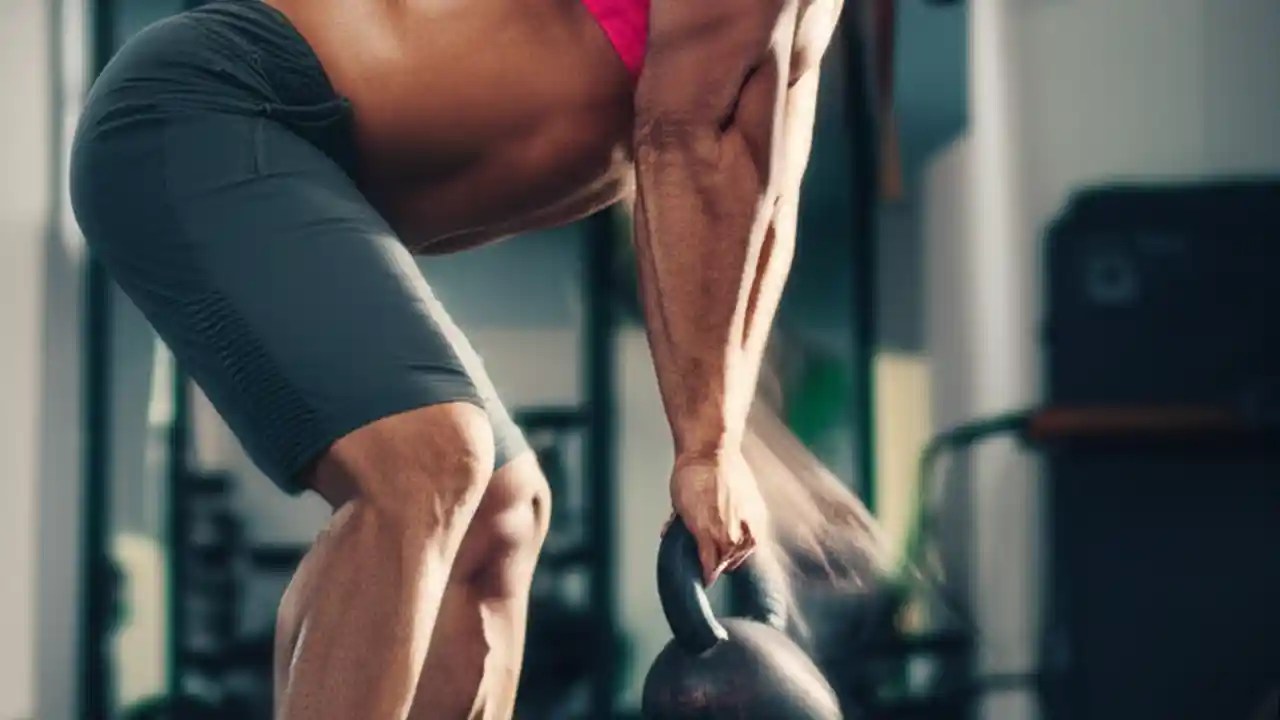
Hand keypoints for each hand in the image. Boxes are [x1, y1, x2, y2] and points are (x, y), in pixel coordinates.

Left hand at [667, 451, 767, 586]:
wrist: (712, 449)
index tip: (699, 572)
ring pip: (742, 552)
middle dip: (716, 560)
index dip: (702, 572)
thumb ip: (687, 537)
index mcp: (713, 541)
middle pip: (727, 565)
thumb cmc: (692, 477)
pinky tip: (733, 524)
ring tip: (719, 534)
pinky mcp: (761, 515)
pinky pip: (753, 537)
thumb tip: (686, 547)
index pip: (710, 572)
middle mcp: (736, 539)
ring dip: (731, 549)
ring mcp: (752, 527)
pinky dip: (743, 535)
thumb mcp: (681, 511)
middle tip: (706, 549)